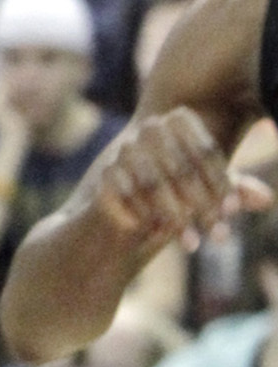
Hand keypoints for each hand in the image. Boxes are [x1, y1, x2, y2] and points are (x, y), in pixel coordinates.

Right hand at [79, 105, 272, 253]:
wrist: (125, 213)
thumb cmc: (175, 197)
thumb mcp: (208, 194)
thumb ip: (234, 192)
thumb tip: (266, 198)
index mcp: (179, 122)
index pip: (206, 151)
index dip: (223, 185)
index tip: (233, 213)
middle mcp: (149, 128)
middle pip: (183, 168)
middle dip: (204, 206)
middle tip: (221, 237)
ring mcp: (124, 149)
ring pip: (155, 184)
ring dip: (176, 217)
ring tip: (193, 244)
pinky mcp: (104, 174)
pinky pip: (128, 196)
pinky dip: (145, 217)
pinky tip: (158, 234)